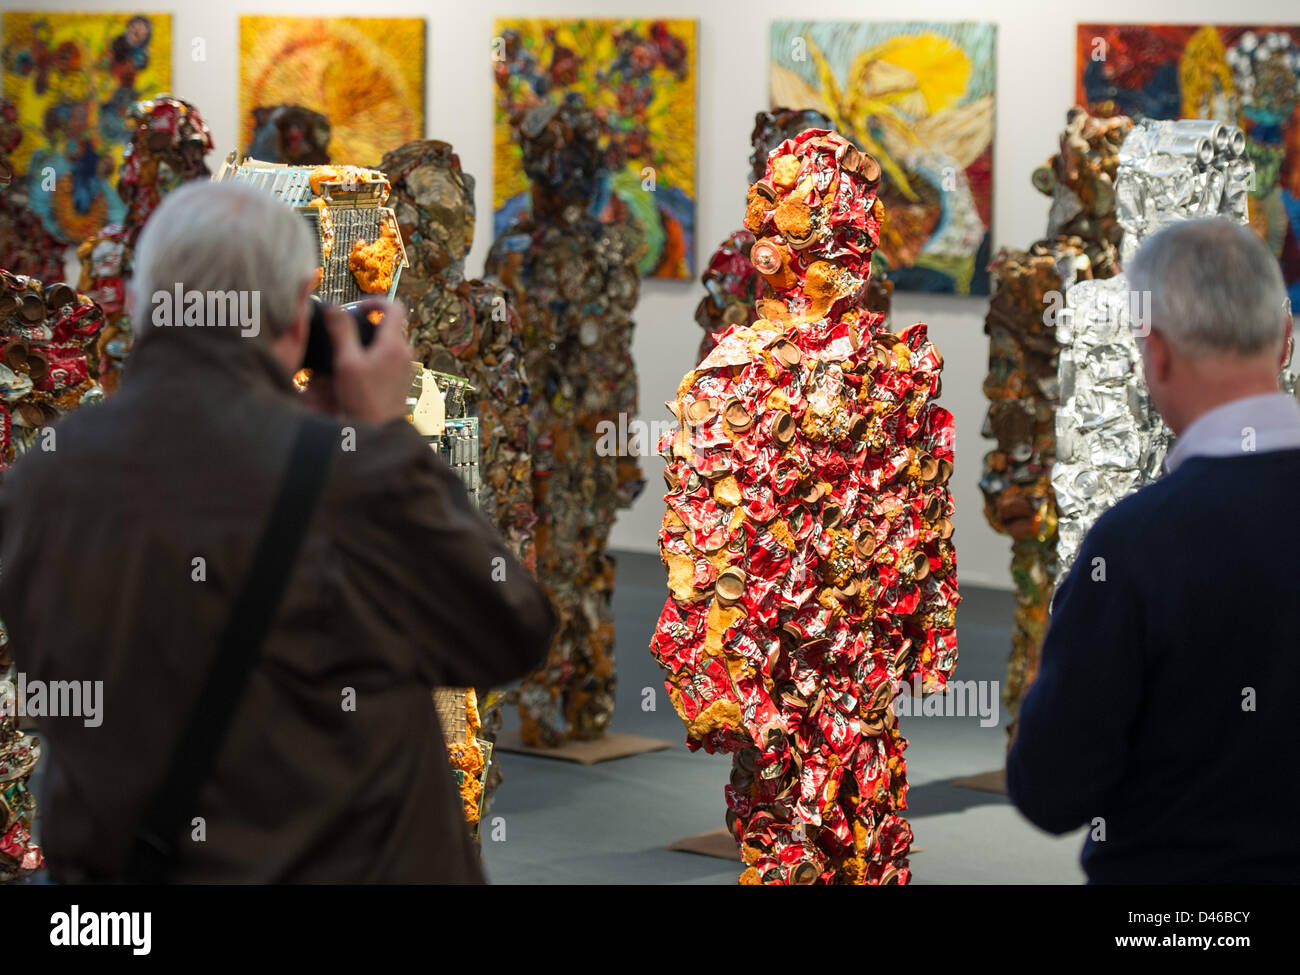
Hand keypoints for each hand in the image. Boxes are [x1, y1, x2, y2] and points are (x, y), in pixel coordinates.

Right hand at [325, 298, 412, 423]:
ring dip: (366, 344)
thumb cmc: (365, 401)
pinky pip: (387, 361)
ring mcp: (405, 367)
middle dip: (365, 325)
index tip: (356, 309)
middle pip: (388, 325)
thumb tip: (335, 309)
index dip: (373, 301)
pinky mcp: (401, 380)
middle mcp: (404, 353)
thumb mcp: (347, 363)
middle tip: (345, 333)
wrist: (381, 433)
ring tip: (346, 356)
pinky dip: (370, 360)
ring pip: (386, 344)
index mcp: (394, 344)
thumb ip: (341, 332)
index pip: (394, 306)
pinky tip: (354, 373)